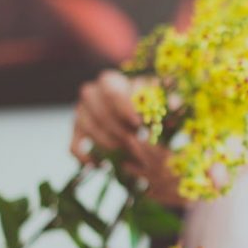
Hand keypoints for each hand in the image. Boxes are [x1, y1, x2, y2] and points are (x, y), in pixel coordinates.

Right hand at [71, 71, 187, 204]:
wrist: (136, 117)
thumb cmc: (150, 103)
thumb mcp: (159, 99)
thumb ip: (166, 101)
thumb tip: (173, 106)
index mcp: (110, 81)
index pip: (112, 92)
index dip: (124, 109)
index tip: (138, 124)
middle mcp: (91, 94)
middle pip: (100, 114)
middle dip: (120, 132)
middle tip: (138, 144)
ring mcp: (81, 113)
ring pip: (88, 130)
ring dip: (110, 145)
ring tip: (129, 154)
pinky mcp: (77, 131)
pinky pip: (75, 147)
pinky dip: (87, 158)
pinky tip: (104, 166)